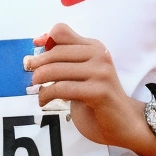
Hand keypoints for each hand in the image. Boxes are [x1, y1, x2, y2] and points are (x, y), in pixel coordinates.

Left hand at [25, 22, 155, 155]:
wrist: (124, 123)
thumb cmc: (99, 100)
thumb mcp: (82, 74)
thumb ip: (66, 59)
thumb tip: (40, 41)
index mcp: (95, 47)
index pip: (62, 32)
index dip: (44, 39)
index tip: (34, 51)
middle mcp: (99, 55)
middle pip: (56, 51)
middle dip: (37, 64)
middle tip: (31, 77)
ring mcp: (100, 72)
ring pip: (56, 70)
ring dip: (40, 82)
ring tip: (39, 92)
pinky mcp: (99, 91)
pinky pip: (63, 88)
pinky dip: (47, 95)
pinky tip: (44, 101)